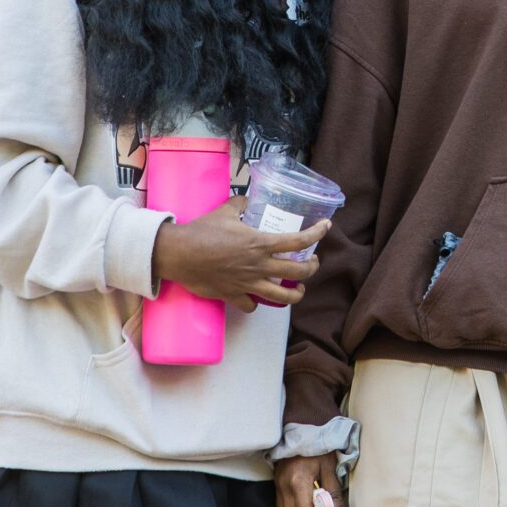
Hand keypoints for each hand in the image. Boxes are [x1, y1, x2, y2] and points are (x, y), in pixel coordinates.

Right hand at [151, 199, 328, 311]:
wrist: (180, 254)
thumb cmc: (203, 231)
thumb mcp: (225, 211)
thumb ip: (241, 204)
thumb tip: (248, 200)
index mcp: (261, 243)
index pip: (299, 241)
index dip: (317, 234)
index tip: (326, 227)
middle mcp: (259, 266)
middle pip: (299, 273)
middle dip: (311, 268)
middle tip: (312, 263)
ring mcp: (248, 284)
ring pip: (282, 297)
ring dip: (295, 294)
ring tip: (297, 289)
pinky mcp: (233, 296)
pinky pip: (252, 305)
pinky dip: (256, 303)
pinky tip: (256, 298)